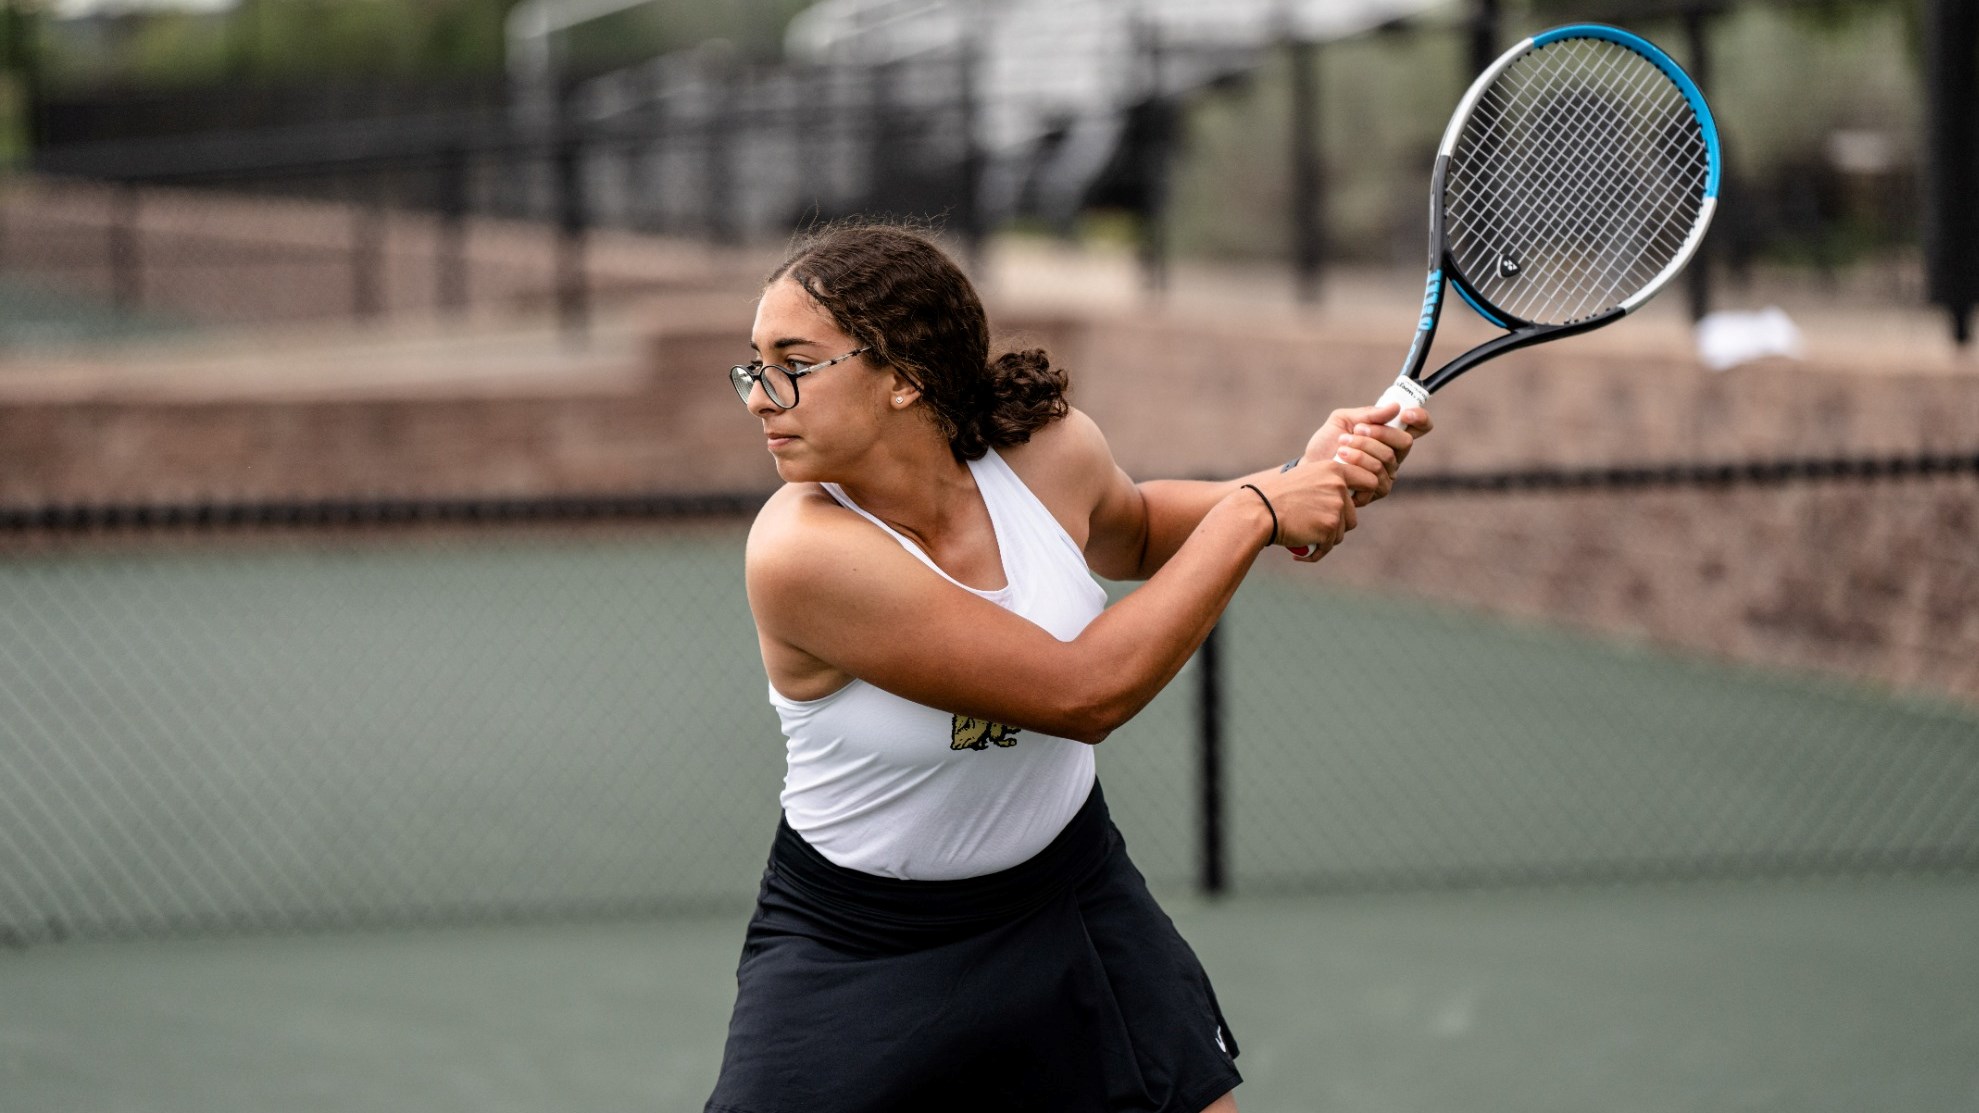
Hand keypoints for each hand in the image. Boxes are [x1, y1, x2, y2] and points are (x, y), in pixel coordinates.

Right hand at [1252, 454, 1383, 562]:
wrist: (1259, 510)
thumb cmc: (1276, 497)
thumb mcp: (1306, 478)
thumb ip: (1328, 484)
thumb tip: (1346, 502)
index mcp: (1334, 469)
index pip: (1369, 480)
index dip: (1363, 495)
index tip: (1352, 504)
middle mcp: (1339, 486)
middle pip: (1352, 515)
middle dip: (1336, 525)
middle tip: (1314, 527)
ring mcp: (1336, 506)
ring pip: (1342, 531)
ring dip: (1326, 538)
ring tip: (1303, 536)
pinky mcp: (1330, 527)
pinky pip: (1329, 545)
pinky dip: (1317, 551)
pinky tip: (1300, 549)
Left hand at [1301, 402, 1433, 506]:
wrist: (1308, 468)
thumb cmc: (1327, 443)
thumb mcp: (1342, 420)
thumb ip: (1367, 413)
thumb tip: (1394, 407)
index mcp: (1390, 436)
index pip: (1420, 427)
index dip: (1420, 418)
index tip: (1404, 413)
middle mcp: (1394, 456)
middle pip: (1405, 442)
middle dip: (1379, 433)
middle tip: (1357, 430)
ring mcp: (1387, 475)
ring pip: (1388, 459)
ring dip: (1361, 448)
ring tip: (1340, 446)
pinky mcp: (1375, 492)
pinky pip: (1376, 477)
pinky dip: (1355, 464)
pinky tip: (1339, 462)